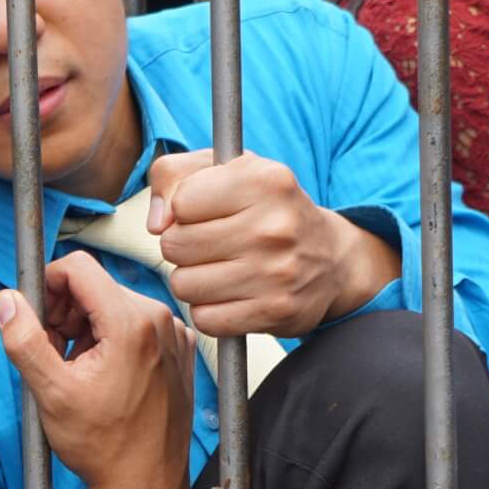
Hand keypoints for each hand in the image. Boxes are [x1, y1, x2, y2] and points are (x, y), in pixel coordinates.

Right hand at [0, 252, 195, 488]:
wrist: (147, 484)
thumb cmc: (105, 447)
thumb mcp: (51, 394)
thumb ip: (24, 340)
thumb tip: (6, 300)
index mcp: (131, 323)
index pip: (78, 267)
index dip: (47, 285)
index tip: (36, 315)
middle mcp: (160, 320)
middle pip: (95, 286)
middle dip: (64, 312)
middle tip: (51, 352)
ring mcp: (174, 335)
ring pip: (114, 305)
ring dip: (86, 328)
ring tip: (74, 369)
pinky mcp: (179, 350)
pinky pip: (136, 324)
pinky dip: (112, 340)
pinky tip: (101, 375)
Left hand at [147, 149, 399, 336]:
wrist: (332, 259)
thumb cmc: (268, 209)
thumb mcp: (228, 170)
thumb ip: (174, 174)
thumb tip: (156, 224)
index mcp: (263, 180)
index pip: (181, 202)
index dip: (183, 210)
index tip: (205, 213)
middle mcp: (274, 226)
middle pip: (175, 245)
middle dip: (182, 247)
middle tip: (209, 245)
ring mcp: (277, 272)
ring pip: (184, 285)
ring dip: (192, 281)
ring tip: (219, 270)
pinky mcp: (275, 311)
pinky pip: (205, 319)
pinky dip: (209, 311)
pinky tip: (230, 296)